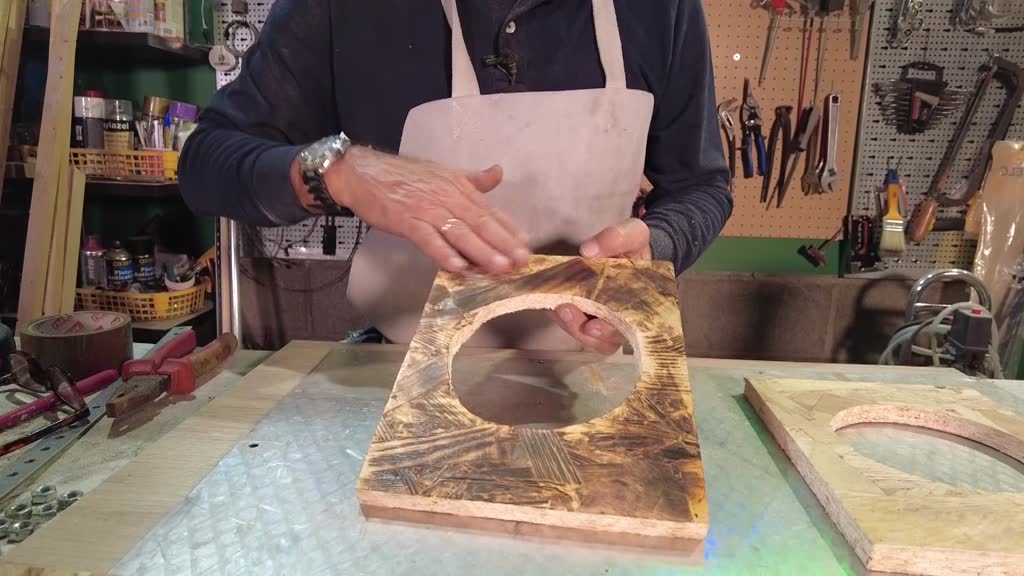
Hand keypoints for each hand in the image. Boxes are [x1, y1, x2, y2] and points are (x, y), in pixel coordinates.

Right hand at [321, 147, 530, 273]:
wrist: (361, 172)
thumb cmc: (402, 176)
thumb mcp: (442, 174)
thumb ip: (472, 179)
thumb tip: (498, 173)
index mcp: (457, 187)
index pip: (488, 210)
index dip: (508, 227)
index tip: (525, 244)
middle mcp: (446, 197)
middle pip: (479, 222)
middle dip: (502, 243)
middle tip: (521, 260)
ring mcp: (426, 209)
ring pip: (459, 232)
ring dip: (481, 251)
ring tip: (499, 267)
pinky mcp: (406, 220)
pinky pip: (428, 239)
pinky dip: (443, 252)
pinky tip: (458, 267)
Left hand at [551, 219, 650, 353]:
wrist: (627, 248)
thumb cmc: (634, 247)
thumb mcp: (632, 235)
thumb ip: (617, 239)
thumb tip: (588, 250)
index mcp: (639, 306)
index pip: (627, 329)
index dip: (608, 332)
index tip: (592, 327)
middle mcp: (621, 320)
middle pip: (601, 340)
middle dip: (580, 329)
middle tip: (564, 310)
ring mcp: (602, 320)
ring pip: (585, 337)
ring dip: (568, 325)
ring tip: (555, 307)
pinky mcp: (584, 314)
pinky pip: (571, 323)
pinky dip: (560, 316)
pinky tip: (550, 302)